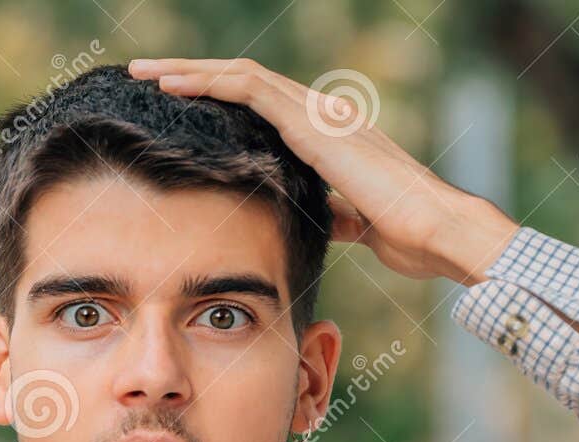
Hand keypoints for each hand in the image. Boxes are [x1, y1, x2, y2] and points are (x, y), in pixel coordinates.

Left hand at [127, 58, 519, 284]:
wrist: (435, 230)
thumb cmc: (405, 233)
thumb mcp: (352, 221)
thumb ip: (332, 208)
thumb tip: (323, 215)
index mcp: (325, 134)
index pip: (258, 105)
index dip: (214, 100)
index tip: (172, 104)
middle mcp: (319, 113)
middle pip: (242, 80)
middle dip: (190, 75)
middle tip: (143, 74)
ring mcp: (317, 113)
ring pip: (239, 75)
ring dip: (187, 71)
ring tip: (144, 72)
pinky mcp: (312, 122)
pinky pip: (251, 88)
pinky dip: (208, 83)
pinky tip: (172, 87)